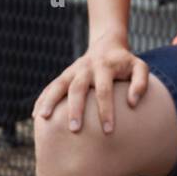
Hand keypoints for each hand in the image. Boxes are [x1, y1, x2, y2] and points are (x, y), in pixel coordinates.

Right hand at [34, 34, 149, 134]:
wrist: (107, 44)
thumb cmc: (126, 63)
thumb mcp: (139, 68)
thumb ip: (141, 84)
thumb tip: (132, 103)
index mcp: (105, 67)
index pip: (104, 90)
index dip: (105, 110)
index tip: (107, 131)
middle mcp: (86, 68)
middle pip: (78, 88)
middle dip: (75, 109)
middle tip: (74, 129)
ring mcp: (72, 71)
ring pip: (58, 85)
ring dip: (50, 101)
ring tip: (43, 119)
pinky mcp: (64, 75)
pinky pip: (50, 87)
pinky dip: (42, 99)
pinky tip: (35, 115)